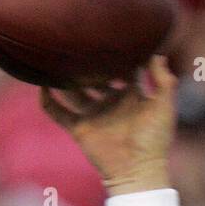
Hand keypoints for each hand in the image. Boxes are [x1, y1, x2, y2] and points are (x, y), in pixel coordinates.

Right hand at [40, 54, 177, 193]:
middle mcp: (110, 103)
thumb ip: (164, 80)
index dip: (119, 55)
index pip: (123, 70)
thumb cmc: (154, 140)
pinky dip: (48, 102)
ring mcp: (94, 115)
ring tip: (54, 56)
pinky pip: (58, 113)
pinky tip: (40, 86)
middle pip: (95, 78)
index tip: (111, 35)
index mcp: (131, 97)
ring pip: (74, 92)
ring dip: (65, 78)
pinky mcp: (79, 129)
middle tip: (78, 41)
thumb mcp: (165, 106)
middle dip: (87, 63)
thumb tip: (156, 53)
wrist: (138, 170)